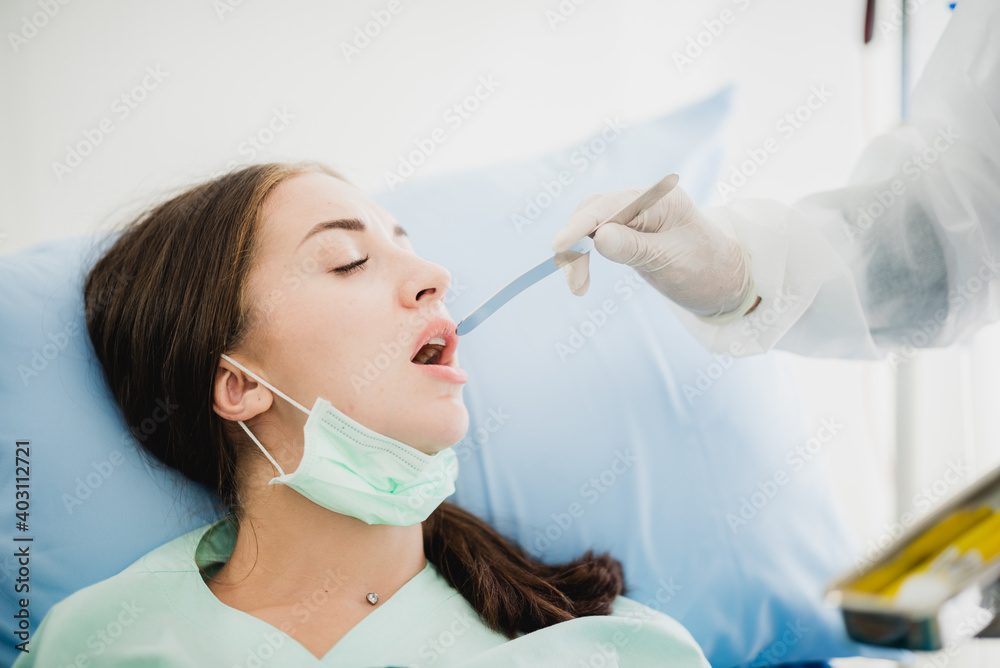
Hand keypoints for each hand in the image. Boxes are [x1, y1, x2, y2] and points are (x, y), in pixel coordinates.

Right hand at [550, 184, 759, 321]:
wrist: (725, 284)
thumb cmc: (707, 271)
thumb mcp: (671, 262)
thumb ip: (634, 248)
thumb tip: (598, 237)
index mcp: (660, 199)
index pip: (610, 206)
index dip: (581, 225)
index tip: (560, 247)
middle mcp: (644, 201)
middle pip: (594, 210)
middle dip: (576, 242)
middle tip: (572, 280)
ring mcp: (635, 216)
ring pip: (590, 225)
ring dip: (578, 254)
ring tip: (577, 287)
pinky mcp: (628, 232)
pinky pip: (596, 237)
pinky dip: (585, 257)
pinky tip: (581, 278)